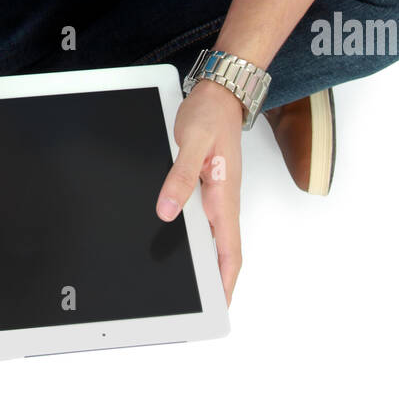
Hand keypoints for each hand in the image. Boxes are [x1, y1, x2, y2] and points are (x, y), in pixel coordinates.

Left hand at [156, 77, 243, 304]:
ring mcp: (217, 194)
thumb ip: (180, 178)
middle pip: (223, 249)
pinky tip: (180, 237)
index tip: (221, 304)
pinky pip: (204, 218)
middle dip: (215, 279)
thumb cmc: (210, 115)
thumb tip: (167, 211)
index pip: (231, 249)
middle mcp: (224, 199)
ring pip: (214, 235)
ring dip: (206, 259)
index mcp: (224, 195)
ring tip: (188, 281)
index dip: (226, 280)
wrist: (218, 94)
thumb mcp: (191, 144)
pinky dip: (197, 235)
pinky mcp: (208, 185)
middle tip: (202, 303)